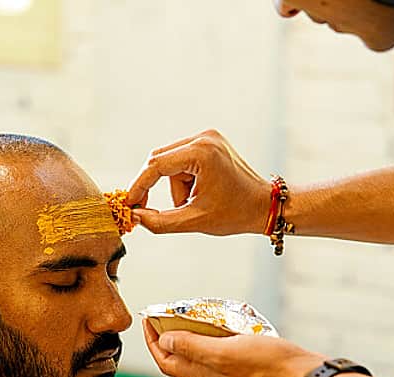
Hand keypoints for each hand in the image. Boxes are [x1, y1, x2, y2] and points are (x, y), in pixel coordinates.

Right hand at [125, 130, 272, 235]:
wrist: (264, 206)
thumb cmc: (235, 214)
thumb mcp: (195, 221)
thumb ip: (160, 222)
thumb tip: (134, 217)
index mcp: (202, 153)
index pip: (156, 165)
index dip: (139, 186)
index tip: (129, 204)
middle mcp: (204, 138)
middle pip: (160, 160)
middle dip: (157, 187)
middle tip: (149, 210)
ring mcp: (208, 137)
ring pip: (170, 163)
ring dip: (175, 187)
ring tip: (195, 203)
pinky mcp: (210, 142)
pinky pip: (182, 161)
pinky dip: (184, 180)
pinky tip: (200, 192)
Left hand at [144, 319, 323, 376]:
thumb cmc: (268, 365)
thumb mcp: (225, 351)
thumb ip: (192, 347)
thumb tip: (164, 341)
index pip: (167, 362)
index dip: (153, 342)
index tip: (150, 321)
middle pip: (183, 362)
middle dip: (172, 339)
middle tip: (171, 317)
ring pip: (205, 360)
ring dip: (196, 340)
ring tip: (198, 319)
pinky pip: (224, 359)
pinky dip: (217, 344)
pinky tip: (226, 332)